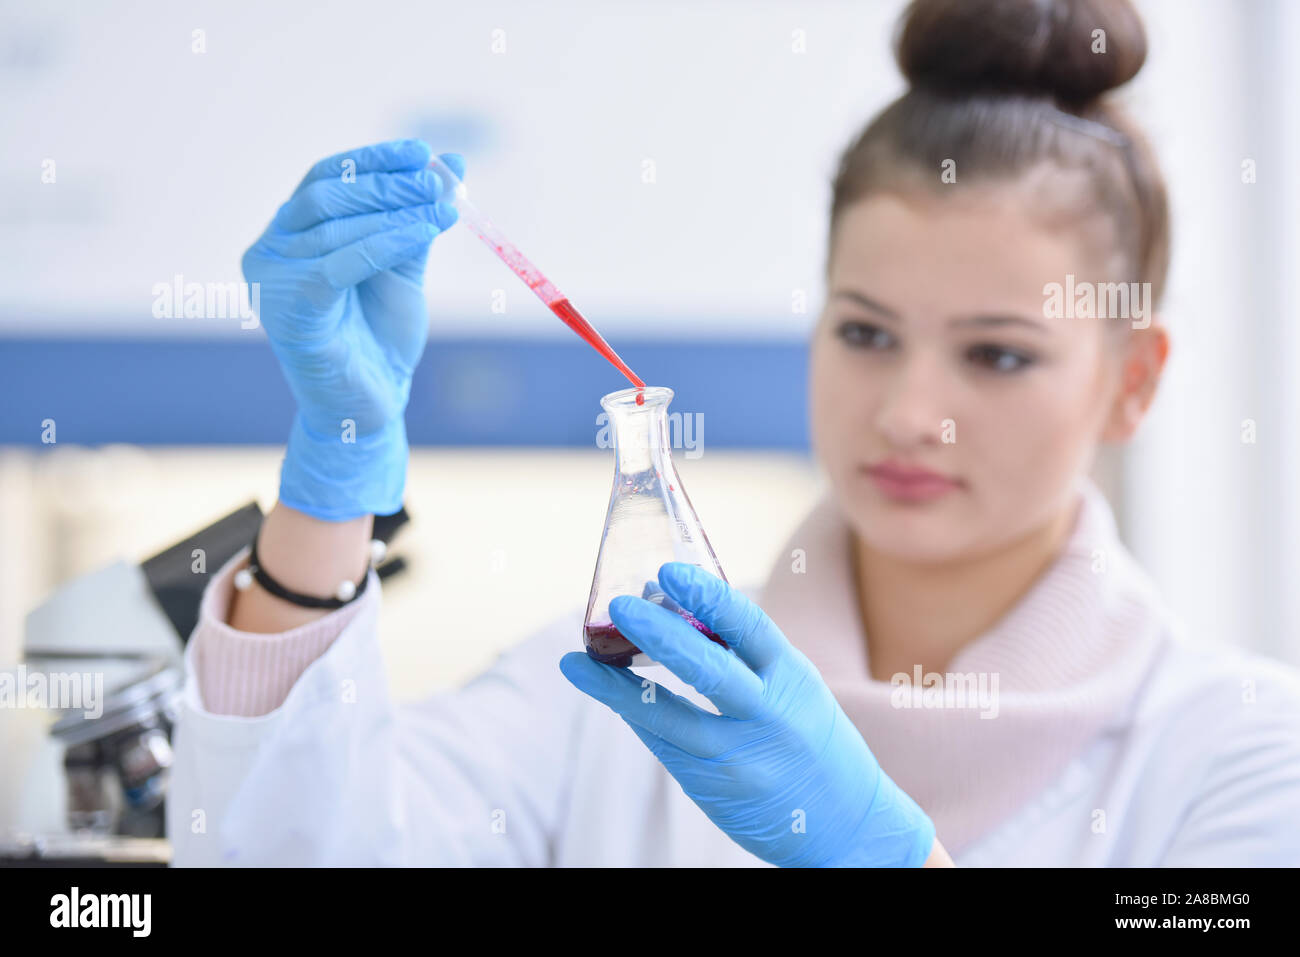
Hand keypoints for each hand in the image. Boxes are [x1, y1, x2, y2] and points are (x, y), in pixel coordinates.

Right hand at [241, 139, 462, 519]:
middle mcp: (270, 250)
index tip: (422, 151)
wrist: (370, 404)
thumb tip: (452, 163)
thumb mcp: (403, 266)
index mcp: (290, 234)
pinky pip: (342, 262)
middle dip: (391, 184)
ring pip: (339, 225)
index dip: (374, 161)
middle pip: (329, 195)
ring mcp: (272, 278)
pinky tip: (427, 230)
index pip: (327, 178)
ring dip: (398, 210)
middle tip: (440, 181)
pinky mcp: (289, 306)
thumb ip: (418, 217)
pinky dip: (387, 241)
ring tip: (445, 206)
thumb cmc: (379, 336)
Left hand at [559, 562, 935, 866]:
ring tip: (578, 661)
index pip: (749, 626)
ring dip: (617, 687)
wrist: (851, 828)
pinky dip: (635, 716)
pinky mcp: (715, 788)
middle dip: (659, 633)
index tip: (669, 571)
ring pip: (668, 718)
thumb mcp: (797, 689)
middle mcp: (769, 715)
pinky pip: (665, 746)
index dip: (708, 596)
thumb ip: (747, 657)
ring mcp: (741, 757)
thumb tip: (677, 608)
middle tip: (619, 606)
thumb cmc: (814, 741)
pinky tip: (608, 693)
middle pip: (708, 669)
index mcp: (793, 677)